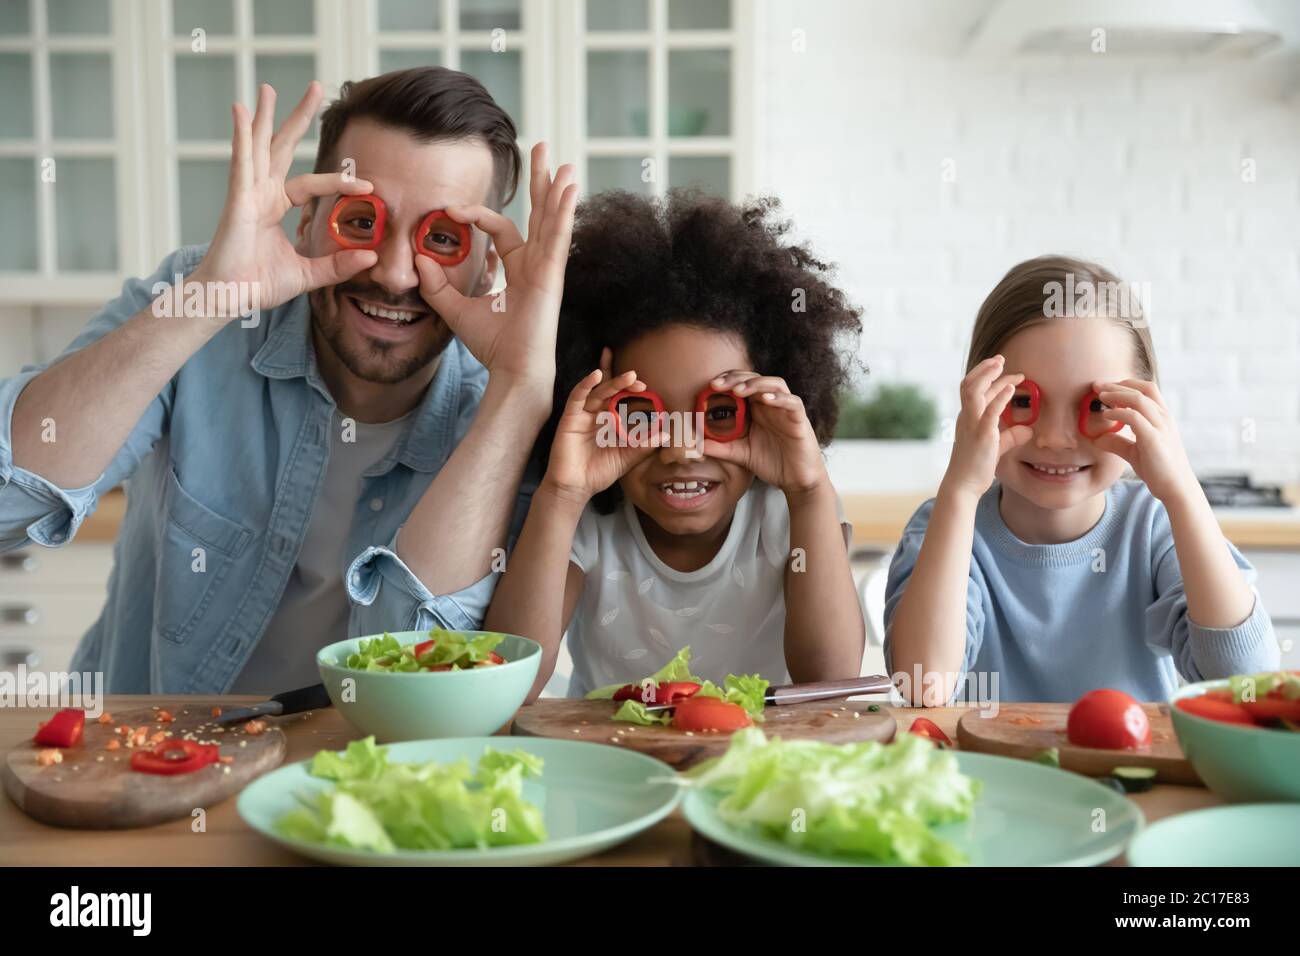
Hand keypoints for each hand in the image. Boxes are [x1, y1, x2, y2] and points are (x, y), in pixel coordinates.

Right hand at [193, 83, 379, 315]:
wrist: (227, 299)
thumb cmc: (256, 286)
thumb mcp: (307, 274)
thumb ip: (337, 266)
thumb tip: (370, 258)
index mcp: (274, 206)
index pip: (312, 183)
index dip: (338, 182)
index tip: (367, 187)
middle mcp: (260, 193)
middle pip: (282, 147)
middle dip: (296, 118)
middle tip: (315, 87)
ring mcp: (246, 193)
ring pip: (259, 146)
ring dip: (265, 117)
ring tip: (268, 88)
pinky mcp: (236, 199)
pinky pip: (241, 162)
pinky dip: (242, 137)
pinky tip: (243, 112)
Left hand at [415, 143, 577, 387]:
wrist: (512, 369)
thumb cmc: (493, 345)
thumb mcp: (455, 310)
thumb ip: (437, 285)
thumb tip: (418, 258)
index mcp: (518, 267)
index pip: (499, 227)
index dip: (473, 213)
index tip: (448, 208)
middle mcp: (535, 262)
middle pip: (538, 212)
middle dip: (541, 180)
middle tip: (544, 147)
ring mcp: (546, 267)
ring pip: (552, 219)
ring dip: (557, 188)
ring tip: (564, 160)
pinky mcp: (551, 274)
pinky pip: (558, 236)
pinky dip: (563, 211)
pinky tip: (568, 188)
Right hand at [542, 349, 660, 504]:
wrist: (576, 487)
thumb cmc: (599, 473)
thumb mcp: (627, 458)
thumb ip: (644, 446)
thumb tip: (666, 435)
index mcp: (611, 422)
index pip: (623, 400)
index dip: (634, 392)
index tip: (649, 391)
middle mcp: (597, 415)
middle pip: (611, 391)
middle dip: (625, 384)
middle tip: (639, 379)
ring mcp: (583, 415)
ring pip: (598, 392)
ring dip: (613, 382)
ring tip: (629, 376)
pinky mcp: (570, 417)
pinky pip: (577, 397)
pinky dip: (585, 384)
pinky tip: (596, 375)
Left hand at [700, 372, 826, 495]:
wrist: (795, 480)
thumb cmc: (771, 462)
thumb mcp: (740, 454)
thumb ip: (721, 447)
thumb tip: (696, 445)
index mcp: (757, 408)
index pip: (743, 384)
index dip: (728, 379)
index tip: (711, 385)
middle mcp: (772, 404)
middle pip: (756, 379)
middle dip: (736, 378)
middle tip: (717, 385)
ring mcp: (786, 410)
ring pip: (775, 384)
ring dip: (756, 384)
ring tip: (738, 390)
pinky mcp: (800, 420)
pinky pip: (793, 403)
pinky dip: (780, 398)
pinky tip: (766, 399)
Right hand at [943, 355, 1032, 498]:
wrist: (963, 485)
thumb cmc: (975, 467)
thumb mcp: (995, 448)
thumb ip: (1010, 437)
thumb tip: (1028, 430)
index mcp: (967, 418)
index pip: (974, 390)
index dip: (987, 377)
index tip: (1002, 368)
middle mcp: (966, 417)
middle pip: (969, 384)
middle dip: (984, 369)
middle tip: (1000, 358)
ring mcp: (972, 424)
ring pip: (974, 391)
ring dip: (988, 375)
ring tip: (1001, 364)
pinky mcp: (982, 434)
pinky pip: (990, 411)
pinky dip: (1000, 397)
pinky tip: (1011, 388)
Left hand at [1092, 379, 1197, 503]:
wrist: (1175, 487)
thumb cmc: (1157, 469)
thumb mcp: (1133, 452)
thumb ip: (1118, 442)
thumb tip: (1097, 438)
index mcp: (1162, 417)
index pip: (1147, 389)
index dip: (1126, 384)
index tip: (1105, 386)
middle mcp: (1164, 418)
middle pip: (1142, 389)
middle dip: (1117, 384)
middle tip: (1096, 385)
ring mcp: (1161, 427)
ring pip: (1139, 399)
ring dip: (1116, 395)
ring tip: (1099, 397)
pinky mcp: (1154, 439)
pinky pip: (1135, 418)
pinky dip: (1119, 413)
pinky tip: (1106, 415)